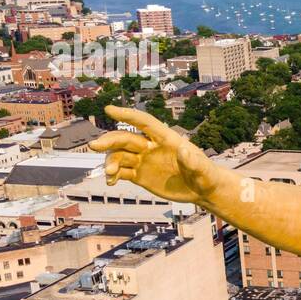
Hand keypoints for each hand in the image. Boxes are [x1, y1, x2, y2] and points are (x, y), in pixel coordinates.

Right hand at [89, 106, 221, 205]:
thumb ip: (193, 161)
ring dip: (110, 162)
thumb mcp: (203, 170)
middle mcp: (151, 147)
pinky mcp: (140, 175)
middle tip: (95, 145)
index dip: (127, 115)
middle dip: (110, 140)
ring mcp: (144, 160)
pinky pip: (122, 172)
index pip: (144, 122)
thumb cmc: (206, 175)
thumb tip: (183, 149)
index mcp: (166, 139)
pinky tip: (110, 182)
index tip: (109, 109)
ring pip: (120, 156)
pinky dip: (113, 175)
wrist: (202, 190)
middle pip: (126, 138)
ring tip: (109, 174)